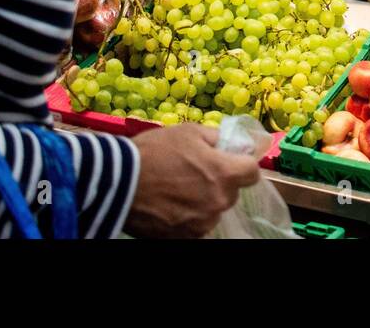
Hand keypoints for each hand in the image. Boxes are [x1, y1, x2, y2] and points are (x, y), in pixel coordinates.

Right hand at [125, 123, 261, 238]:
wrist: (116, 183)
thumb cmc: (154, 152)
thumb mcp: (188, 132)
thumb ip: (215, 138)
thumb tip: (228, 144)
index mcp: (225, 174)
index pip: (253, 172)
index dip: (243, 165)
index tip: (232, 162)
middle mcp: (219, 202)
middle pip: (231, 192)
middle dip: (219, 183)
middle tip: (195, 173)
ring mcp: (201, 223)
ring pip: (213, 210)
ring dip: (203, 202)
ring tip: (178, 191)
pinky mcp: (183, 237)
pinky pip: (195, 225)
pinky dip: (187, 217)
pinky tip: (170, 206)